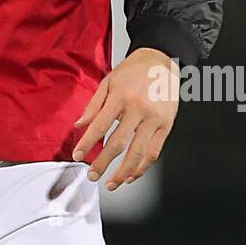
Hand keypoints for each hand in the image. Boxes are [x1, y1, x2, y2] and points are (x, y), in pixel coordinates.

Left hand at [71, 48, 179, 189]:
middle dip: (103, 163)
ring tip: (112, 183)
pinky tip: (131, 175)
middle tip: (92, 174)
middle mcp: (138, 108)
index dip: (87, 143)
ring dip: (123, 172)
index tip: (78, 154)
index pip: (100, 125)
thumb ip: (93, 105)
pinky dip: (142, 167)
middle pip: (118, 143)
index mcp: (121, 96)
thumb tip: (79, 125)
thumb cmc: (133, 71)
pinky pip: (154, 152)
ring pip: (138, 153)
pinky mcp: (166, 126)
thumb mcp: (108, 82)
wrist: (161, 61)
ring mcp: (154, 118)